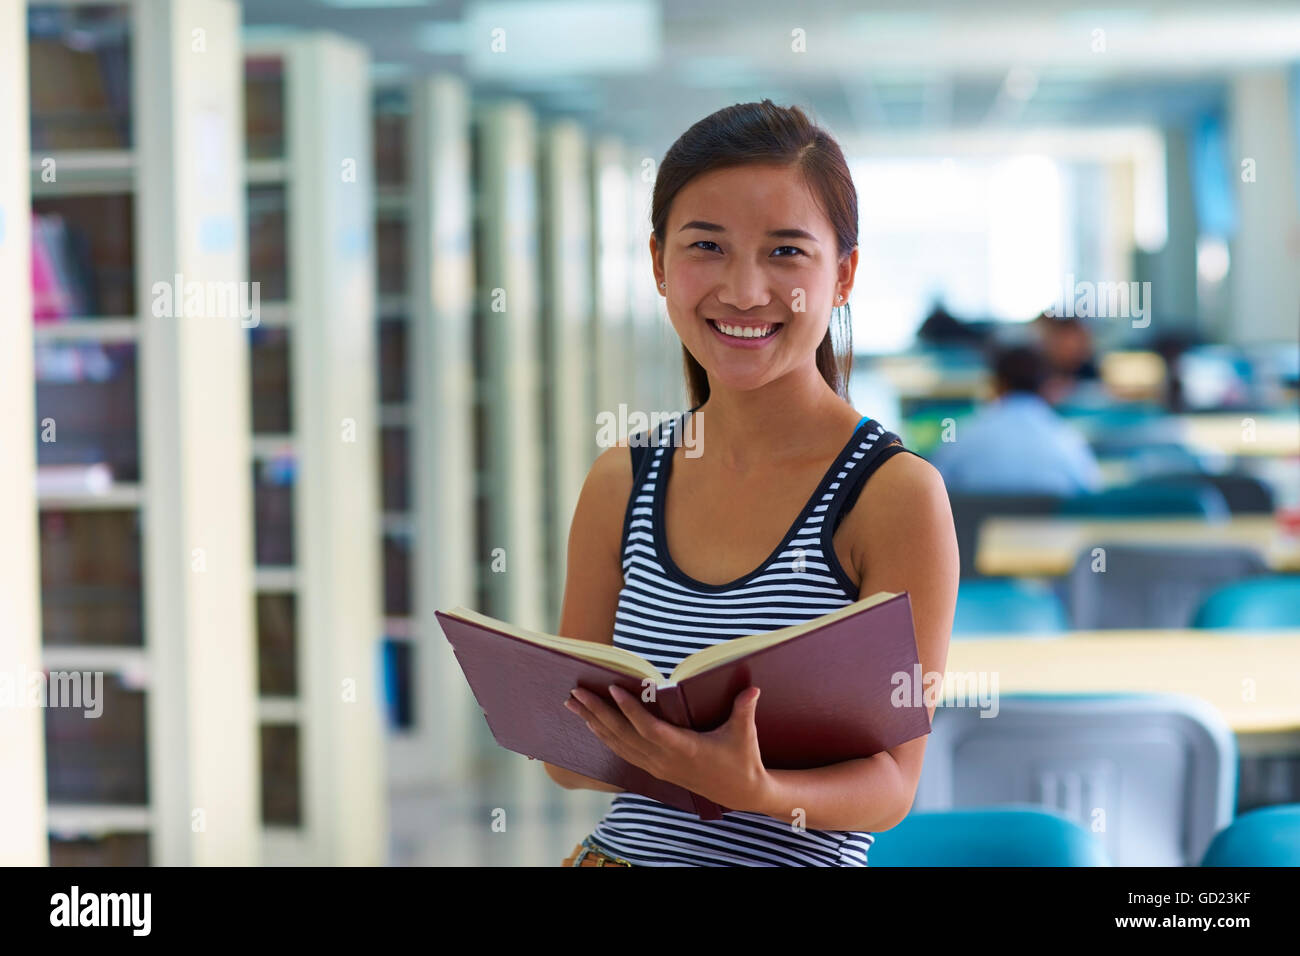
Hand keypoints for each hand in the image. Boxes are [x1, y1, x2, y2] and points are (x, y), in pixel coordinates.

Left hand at [564, 683, 770, 813]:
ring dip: (594, 723)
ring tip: (574, 705)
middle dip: (596, 713)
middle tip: (575, 694)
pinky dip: (605, 736)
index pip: (648, 728)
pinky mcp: (656, 769)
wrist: (741, 792)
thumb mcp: (744, 734)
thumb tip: (751, 688)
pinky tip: (592, 724)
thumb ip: (744, 709)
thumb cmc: (742, 759)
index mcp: (683, 749)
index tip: (614, 689)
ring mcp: (657, 766)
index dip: (630, 710)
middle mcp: (663, 760)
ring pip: (618, 744)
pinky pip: (623, 752)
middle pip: (622, 735)